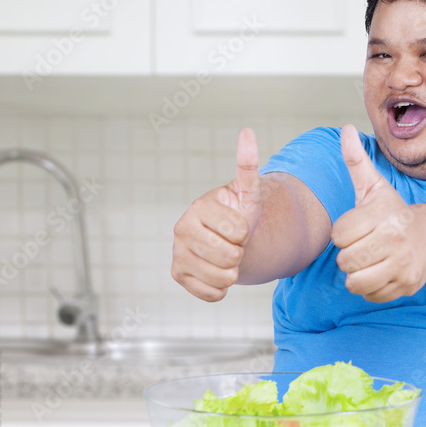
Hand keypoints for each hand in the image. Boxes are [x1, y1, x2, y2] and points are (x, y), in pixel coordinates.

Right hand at [171, 128, 261, 301]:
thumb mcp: (247, 191)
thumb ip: (247, 165)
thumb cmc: (238, 213)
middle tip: (233, 243)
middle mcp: (181, 229)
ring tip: (226, 257)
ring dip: (233, 271)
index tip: (238, 225)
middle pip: (229, 256)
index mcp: (199, 208)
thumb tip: (247, 132)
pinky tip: (217, 272)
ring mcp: (177, 253)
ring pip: (223, 278)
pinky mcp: (178, 275)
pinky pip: (213, 294)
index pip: (238, 231)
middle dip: (240, 252)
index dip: (245, 232)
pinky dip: (222, 289)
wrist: (227, 239)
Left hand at [331, 124, 425, 301]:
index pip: (339, 236)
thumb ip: (356, 160)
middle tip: (363, 246)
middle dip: (349, 256)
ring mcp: (403, 265)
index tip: (357, 228)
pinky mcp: (406, 286)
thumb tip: (345, 129)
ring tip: (368, 261)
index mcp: (384, 216)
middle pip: (345, 261)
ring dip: (356, 275)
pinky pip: (370, 295)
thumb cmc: (392, 212)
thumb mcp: (374, 186)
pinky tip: (381, 272)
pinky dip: (370, 288)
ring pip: (355, 283)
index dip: (343, 233)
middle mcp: (396, 241)